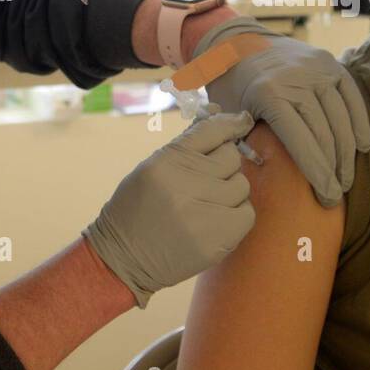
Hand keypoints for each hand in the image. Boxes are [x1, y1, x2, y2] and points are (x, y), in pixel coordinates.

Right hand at [82, 109, 255, 306]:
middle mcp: (185, 184)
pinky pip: (246, 214)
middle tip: (206, 180)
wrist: (122, 257)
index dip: (231, 124)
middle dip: (223, 165)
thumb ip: (188, 142)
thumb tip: (219, 111)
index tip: (243, 121)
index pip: (211, 131)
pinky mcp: (216, 240)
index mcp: (167, 161)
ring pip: (241, 185)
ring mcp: (202, 213)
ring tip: (207, 203)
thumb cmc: (139, 206)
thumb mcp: (153, 166)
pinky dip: (236, 215)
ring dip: (230, 192)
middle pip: (231, 157)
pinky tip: (216, 220)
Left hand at [193, 18, 369, 206]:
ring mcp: (316, 68)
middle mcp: (296, 79)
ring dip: (347, 152)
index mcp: (269, 95)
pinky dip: (358, 122)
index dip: (318, 175)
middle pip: (326, 134)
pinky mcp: (329, 62)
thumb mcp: (227, 116)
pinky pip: (351, 96)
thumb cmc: (231, 87)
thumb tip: (263, 182)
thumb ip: (242, 145)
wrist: (238, 42)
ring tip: (346, 177)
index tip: (327, 198)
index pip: (303, 144)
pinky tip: (361, 146)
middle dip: (334, 170)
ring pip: (341, 118)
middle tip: (335, 195)